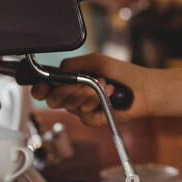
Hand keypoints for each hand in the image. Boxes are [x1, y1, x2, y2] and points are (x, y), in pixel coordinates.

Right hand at [29, 52, 153, 124]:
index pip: (46, 88)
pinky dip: (95, 101)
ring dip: (86, 93)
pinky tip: (108, 93)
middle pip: (52, 100)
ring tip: (104, 84)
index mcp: (70, 81)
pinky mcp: (92, 119)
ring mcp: (81, 108)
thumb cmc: (120, 72)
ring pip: (68, 105)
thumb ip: (72, 65)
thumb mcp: (94, 62)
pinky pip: (83, 114)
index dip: (39, 89)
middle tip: (81, 82)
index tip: (42, 86)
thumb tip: (56, 71)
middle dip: (66, 90)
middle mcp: (72, 96)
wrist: (142, 88)